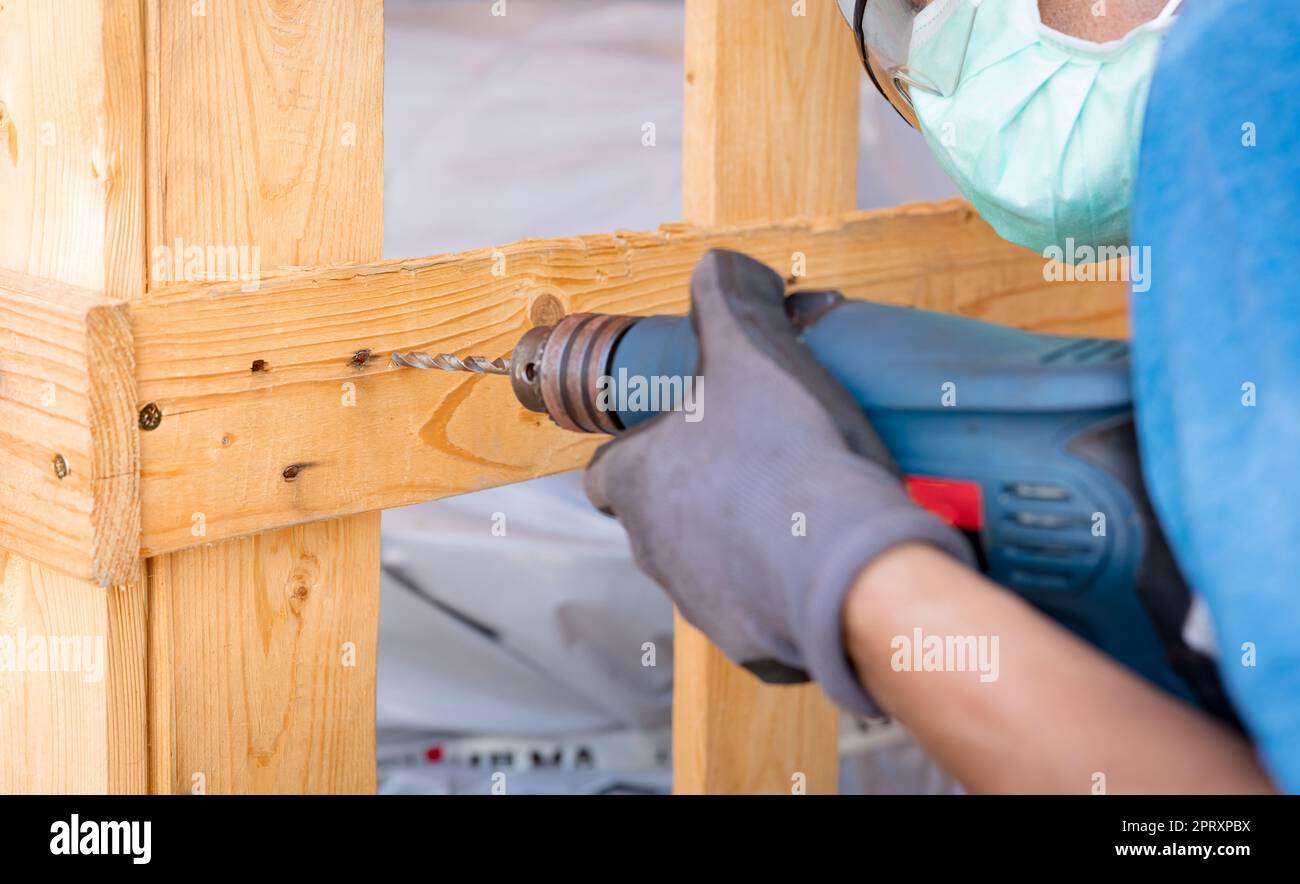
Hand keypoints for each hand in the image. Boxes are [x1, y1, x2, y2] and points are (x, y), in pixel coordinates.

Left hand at [583, 250, 973, 713]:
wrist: (852, 570)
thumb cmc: (790, 458)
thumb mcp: (755, 353)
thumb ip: (728, 298)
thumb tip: (718, 265)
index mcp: (638, 484)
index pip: (605, 472)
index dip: (637, 450)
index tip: (681, 434)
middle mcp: (654, 549)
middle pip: (658, 516)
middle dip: (697, 489)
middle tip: (759, 458)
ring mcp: (699, 602)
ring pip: (705, 562)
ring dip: (738, 537)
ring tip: (800, 504)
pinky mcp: (750, 642)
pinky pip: (757, 606)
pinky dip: (779, 584)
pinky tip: (824, 557)